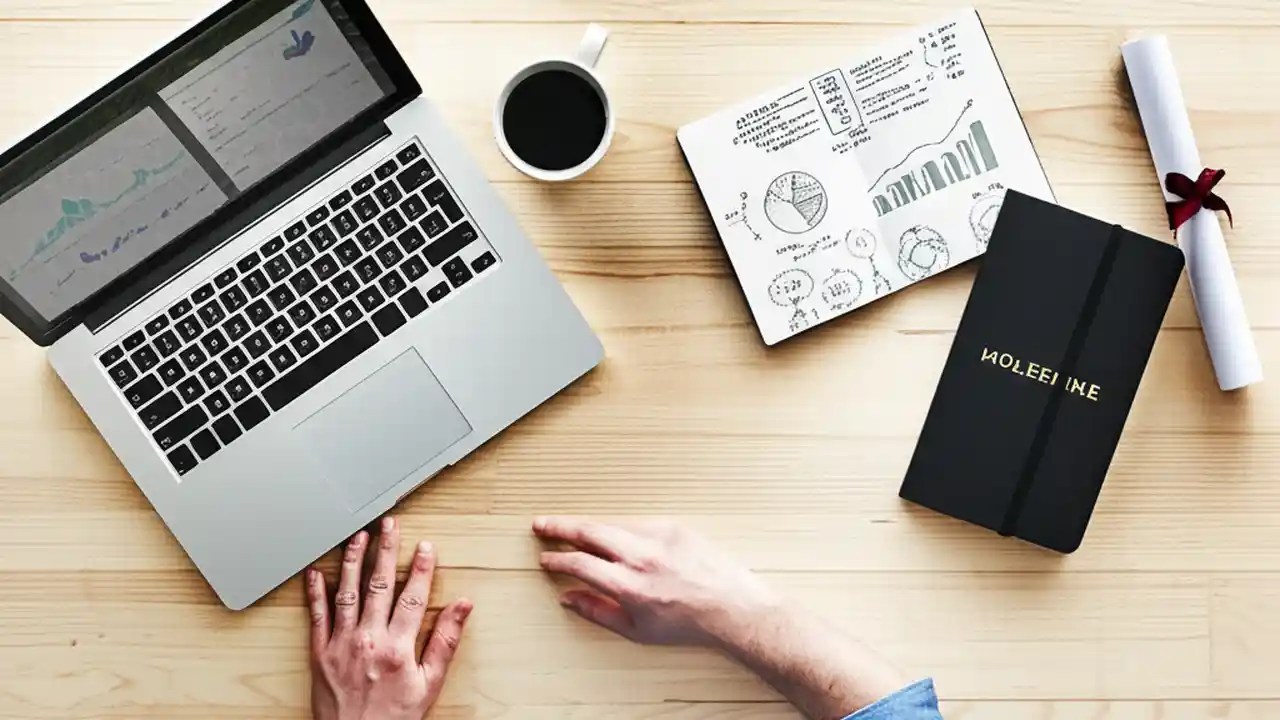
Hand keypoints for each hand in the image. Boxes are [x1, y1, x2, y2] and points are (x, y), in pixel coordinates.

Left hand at [307, 517, 472, 719]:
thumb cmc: (393, 719)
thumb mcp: (430, 684)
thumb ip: (446, 642)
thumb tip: (463, 608)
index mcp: (398, 647)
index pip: (413, 596)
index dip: (421, 568)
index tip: (425, 547)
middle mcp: (368, 639)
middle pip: (380, 585)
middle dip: (386, 550)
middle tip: (389, 525)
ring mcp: (341, 645)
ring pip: (348, 593)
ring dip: (353, 561)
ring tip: (358, 537)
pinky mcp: (320, 654)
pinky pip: (317, 616)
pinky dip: (316, 592)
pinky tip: (318, 572)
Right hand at [536, 517, 907, 719]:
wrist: (732, 608)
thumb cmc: (688, 624)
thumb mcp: (637, 631)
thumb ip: (598, 611)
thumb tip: (569, 597)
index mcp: (630, 585)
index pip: (580, 563)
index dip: (557, 559)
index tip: (546, 557)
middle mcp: (642, 557)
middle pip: (590, 531)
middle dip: (561, 527)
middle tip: (542, 525)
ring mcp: (660, 538)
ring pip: (613, 523)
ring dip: (588, 524)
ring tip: (571, 526)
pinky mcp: (676, 527)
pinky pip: (638, 522)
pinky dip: (619, 526)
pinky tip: (611, 531)